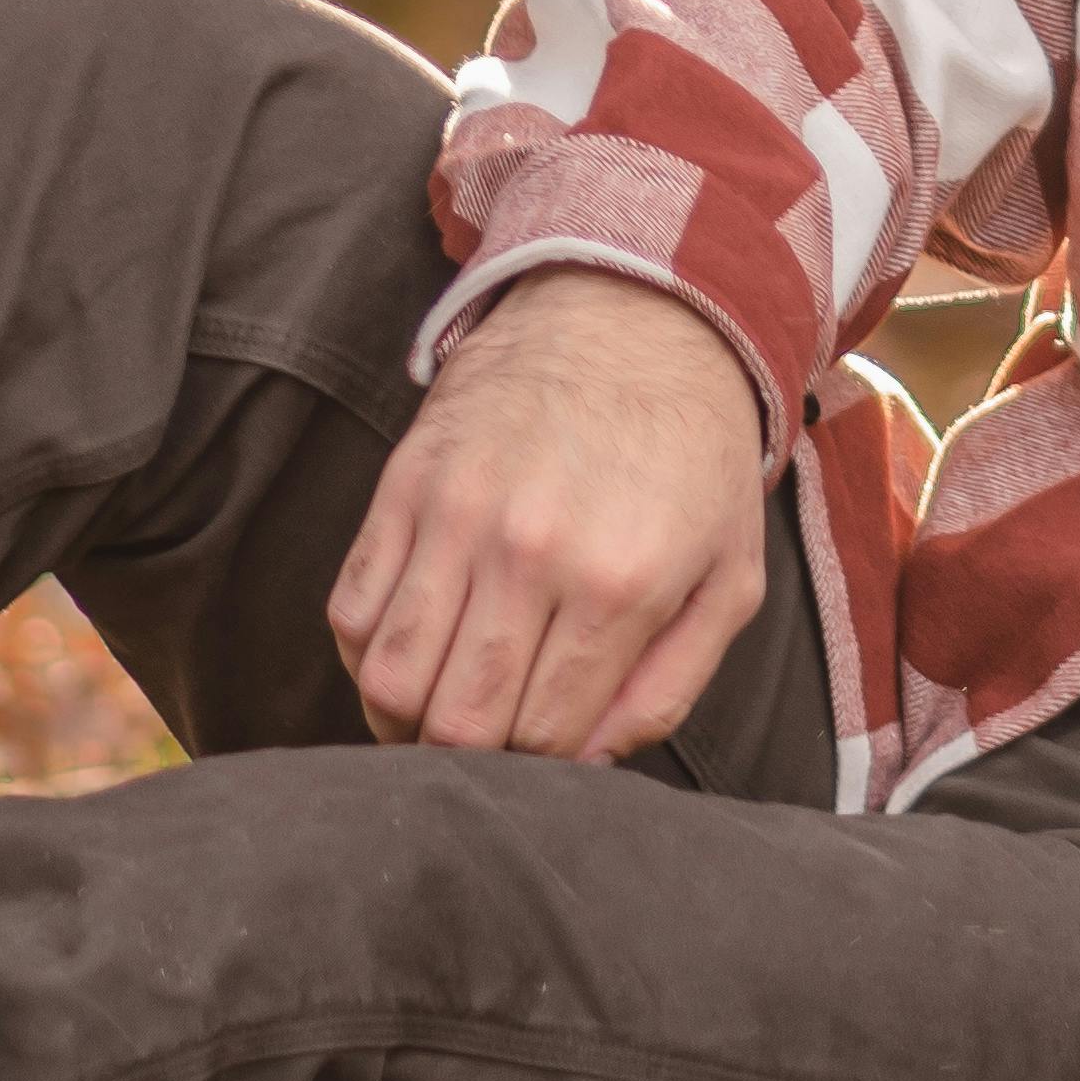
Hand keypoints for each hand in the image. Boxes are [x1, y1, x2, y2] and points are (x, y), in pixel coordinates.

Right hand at [328, 269, 774, 759]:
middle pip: (455, 724)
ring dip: (404, 719)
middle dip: (469, 758)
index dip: (537, 770)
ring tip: (439, 708)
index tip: (543, 749)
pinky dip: (364, 654)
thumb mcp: (730, 573)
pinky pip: (349, 611)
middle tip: (487, 740)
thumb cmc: (692, 455)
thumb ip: (671, 688)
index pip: (542, 742)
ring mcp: (457, 514)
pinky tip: (411, 648)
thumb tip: (588, 768)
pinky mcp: (405, 482)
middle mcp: (532, 553)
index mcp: (622, 584)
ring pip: (386, 679)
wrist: (636, 310)